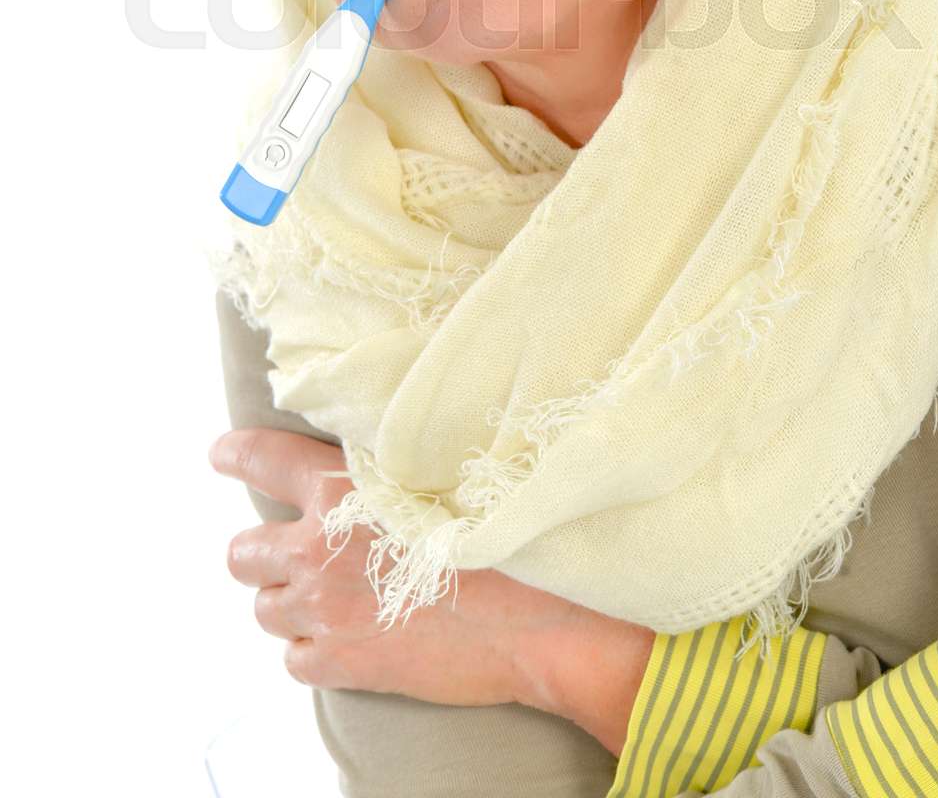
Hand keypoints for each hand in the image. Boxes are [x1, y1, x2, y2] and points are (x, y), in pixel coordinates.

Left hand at [208, 427, 587, 704]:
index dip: (236, 455)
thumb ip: (384, 469)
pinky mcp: (340, 664)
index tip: (221, 455)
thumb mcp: (437, 473)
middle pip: (244, 552)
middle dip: (262, 551)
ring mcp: (323, 610)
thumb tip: (362, 467)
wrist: (534, 613)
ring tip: (332, 597)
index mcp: (340, 489)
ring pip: (265, 608)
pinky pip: (294, 660)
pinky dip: (311, 649)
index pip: (263, 460)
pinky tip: (348, 636)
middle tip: (294, 551)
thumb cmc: (499, 531)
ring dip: (289, 601)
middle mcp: (317, 548)